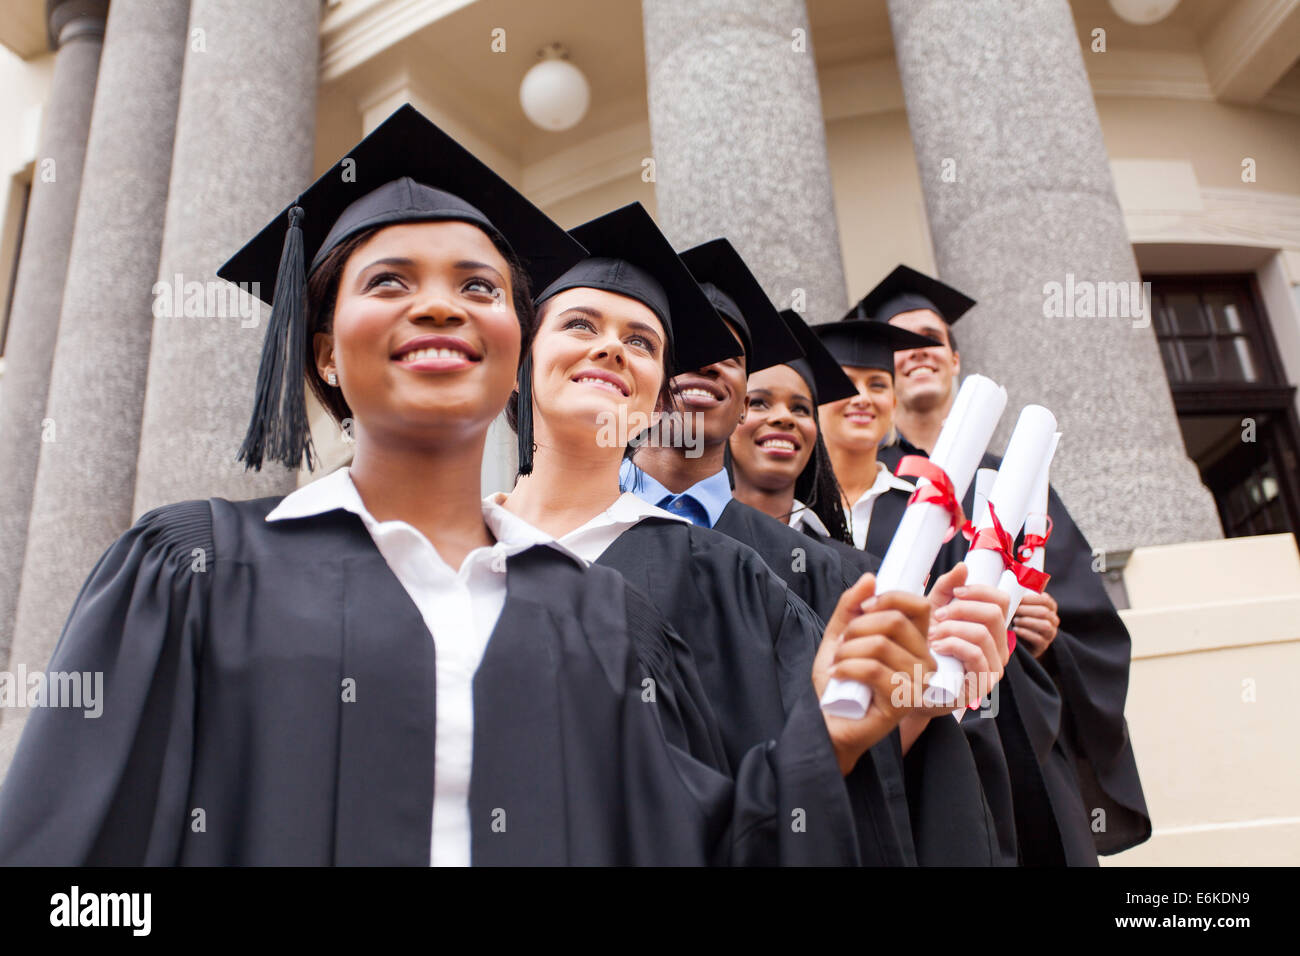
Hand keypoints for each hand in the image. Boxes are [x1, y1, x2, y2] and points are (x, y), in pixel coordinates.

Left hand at [813, 574, 935, 773]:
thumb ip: (852, 607)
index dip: (888, 598)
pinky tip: (839, 676)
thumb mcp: (840, 636)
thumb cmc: (839, 682)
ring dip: (847, 651)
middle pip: (895, 621)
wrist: (829, 722)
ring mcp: (917, 683)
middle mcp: (925, 661)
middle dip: (857, 627)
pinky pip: (874, 669)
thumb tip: (870, 578)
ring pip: (881, 645)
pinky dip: (847, 668)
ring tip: (838, 664)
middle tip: (841, 646)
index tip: (862, 610)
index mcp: (915, 642)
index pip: (919, 605)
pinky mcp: (903, 702)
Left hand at [924, 563, 1009, 711]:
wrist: (910, 687)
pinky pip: (976, 654)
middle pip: (994, 613)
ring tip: (933, 634)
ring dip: (953, 628)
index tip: (955, 593)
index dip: (979, 590)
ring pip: (983, 632)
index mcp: (991, 629)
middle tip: (937, 616)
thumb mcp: (931, 613)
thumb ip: (945, 590)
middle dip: (962, 609)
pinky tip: (937, 647)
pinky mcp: (983, 684)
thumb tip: (963, 567)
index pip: (1002, 600)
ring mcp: (993, 668)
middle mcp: (999, 648)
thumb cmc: (923, 649)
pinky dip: (954, 644)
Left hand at [1011, 589, 1058, 658]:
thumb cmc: (1019, 618)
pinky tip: (1016, 630)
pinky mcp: (1044, 645)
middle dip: (1027, 610)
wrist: (1022, 642)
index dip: (1031, 599)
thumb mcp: (1022, 606)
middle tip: (1013, 610)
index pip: (1045, 599)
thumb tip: (1008, 585)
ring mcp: (1050, 633)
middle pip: (1044, 612)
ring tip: (1015, 620)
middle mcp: (1053, 619)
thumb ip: (1020, 597)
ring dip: (1027, 621)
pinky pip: (1038, 639)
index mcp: (1050, 606)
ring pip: (1044, 625)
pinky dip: (1026, 633)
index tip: (1017, 599)